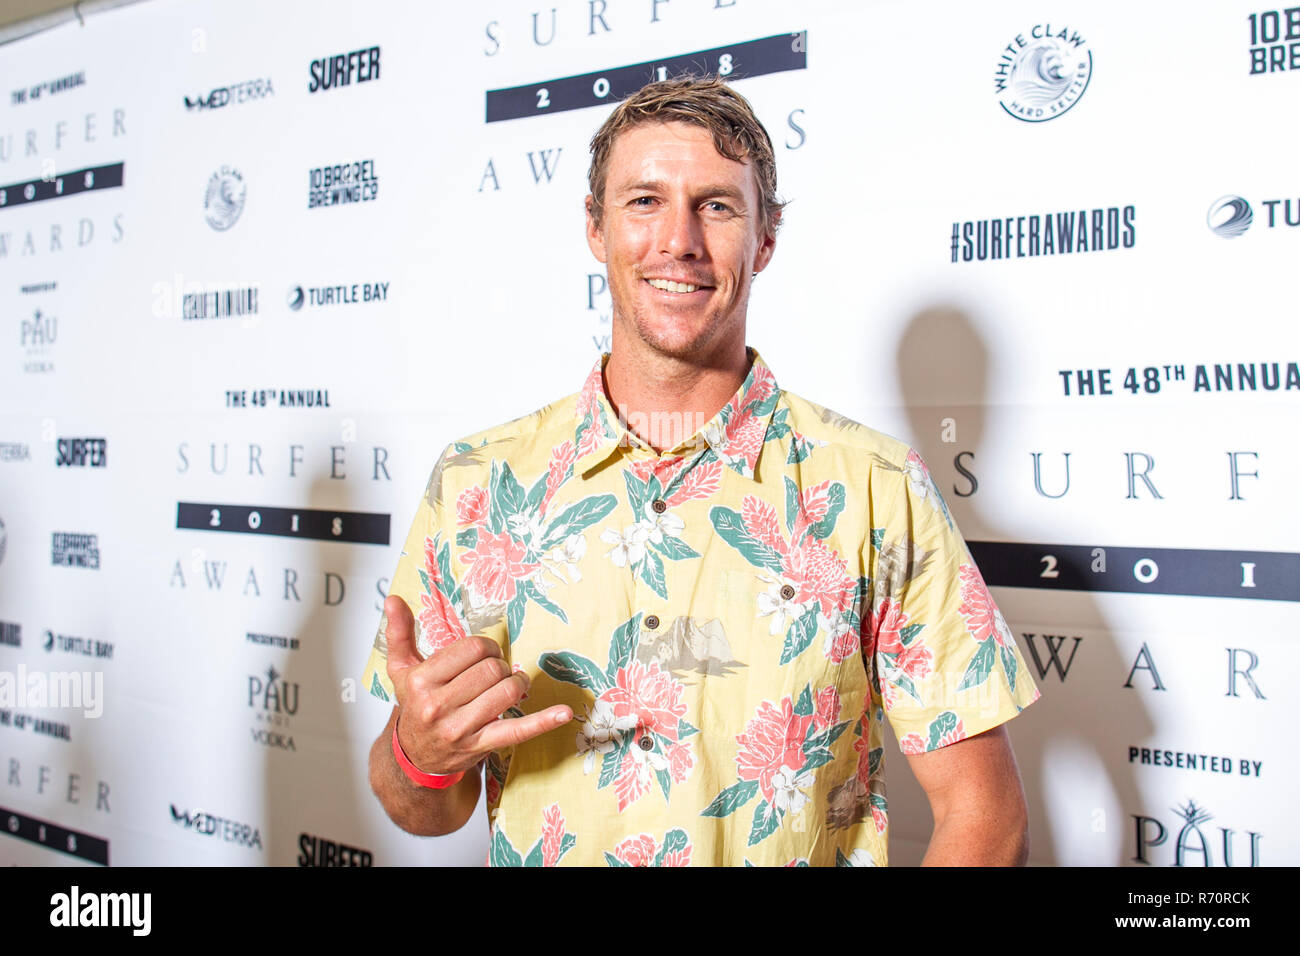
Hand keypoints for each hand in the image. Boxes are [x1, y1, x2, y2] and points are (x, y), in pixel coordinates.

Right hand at [383, 595, 572, 775]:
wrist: (414, 757)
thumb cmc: (415, 706)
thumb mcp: (401, 670)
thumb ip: (399, 633)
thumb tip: (393, 599)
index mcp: (422, 681)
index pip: (471, 649)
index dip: (485, 647)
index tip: (483, 654)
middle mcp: (438, 706)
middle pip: (492, 669)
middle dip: (500, 665)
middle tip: (495, 672)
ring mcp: (460, 728)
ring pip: (507, 692)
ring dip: (516, 684)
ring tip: (510, 686)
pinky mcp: (481, 746)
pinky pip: (518, 730)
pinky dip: (543, 721)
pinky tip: (563, 712)